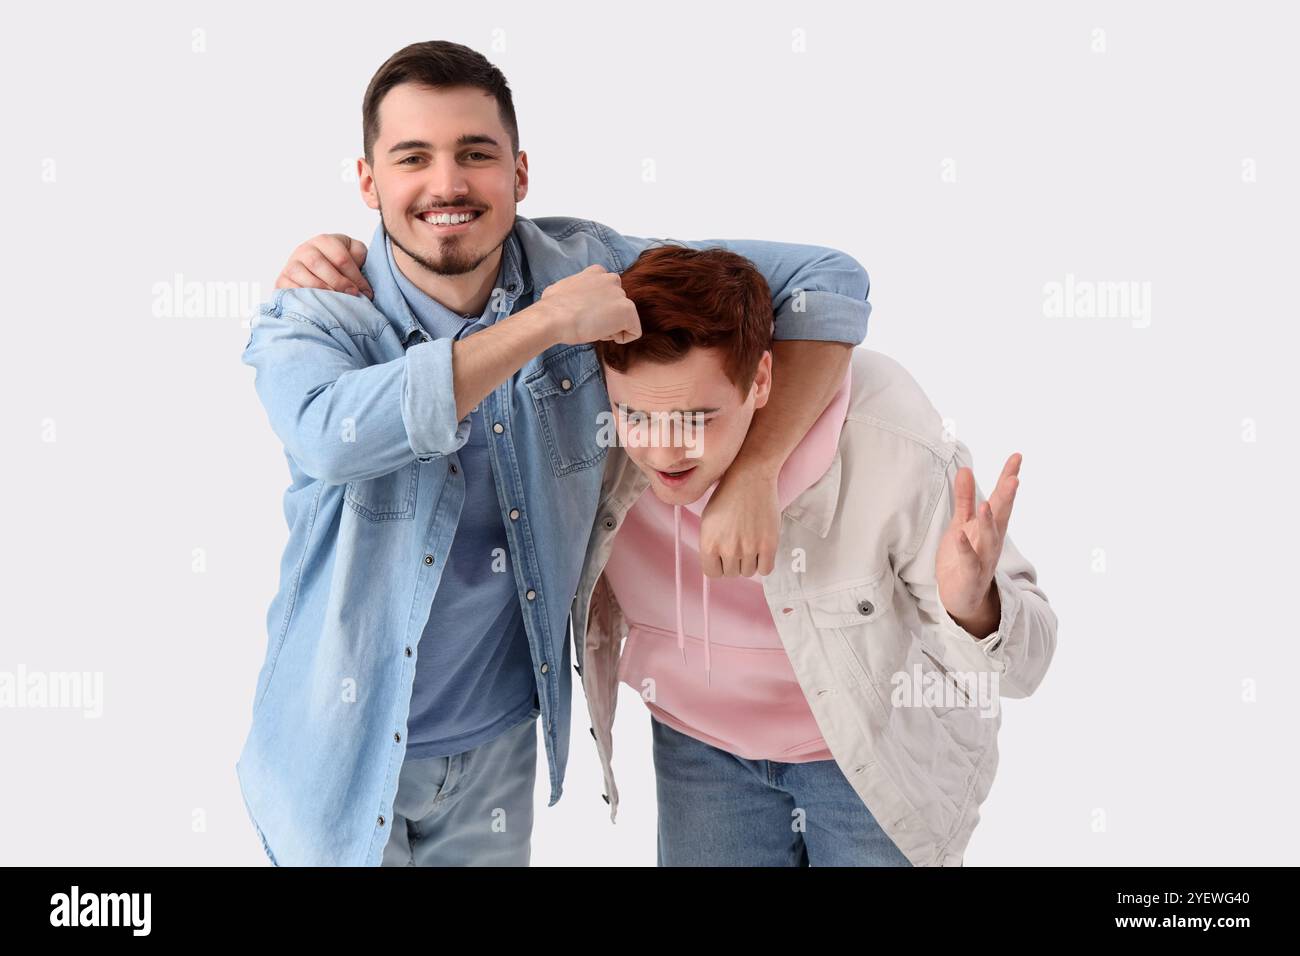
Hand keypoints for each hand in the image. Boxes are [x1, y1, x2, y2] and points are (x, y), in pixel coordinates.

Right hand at [274, 233, 372, 297]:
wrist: (314, 271)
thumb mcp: (353, 253)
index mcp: (324, 241)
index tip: (365, 292)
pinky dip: (307, 299)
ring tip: (337, 302)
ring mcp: (291, 265)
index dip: (355, 276)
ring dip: (323, 292)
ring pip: (304, 277)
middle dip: (338, 282)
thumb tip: (360, 277)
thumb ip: (359, 256)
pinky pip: (292, 291)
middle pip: (318, 264)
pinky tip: (320, 306)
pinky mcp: (282, 281)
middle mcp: (305, 249)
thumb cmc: (339, 263)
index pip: (340, 257)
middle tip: (352, 296)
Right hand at [537, 264, 640, 345]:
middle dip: (606, 317)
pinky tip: (603, 335)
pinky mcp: (628, 311)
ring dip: (611, 328)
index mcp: (597, 272)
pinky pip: (634, 331)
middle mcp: (612, 279)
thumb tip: (572, 299)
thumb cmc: (552, 307)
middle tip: (589, 323)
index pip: (607, 292)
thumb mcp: (563, 288)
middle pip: (617, 306)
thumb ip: (577, 289)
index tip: (586, 314)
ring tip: (593, 329)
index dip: (598, 307)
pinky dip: (621, 338)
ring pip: (624, 319)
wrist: (553, 318)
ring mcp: (621, 295)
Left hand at [699, 462, 779, 577]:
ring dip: (749, 561)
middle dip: (734, 562)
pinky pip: (765, 569)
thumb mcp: (708, 522)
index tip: (723, 555)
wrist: (749, 477)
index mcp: (709, 544)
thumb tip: (717, 565)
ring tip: (750, 541)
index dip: (718, 565)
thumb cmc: (727, 497)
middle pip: (732, 573)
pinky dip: (764, 562)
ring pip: (748, 572)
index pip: (712, 573)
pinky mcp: (768, 544)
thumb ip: (711, 545)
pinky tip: (761, 548)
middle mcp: (728, 549)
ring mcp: (749, 548)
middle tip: (739, 543)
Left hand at [936, 452, 1021, 632]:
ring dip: (988, 523)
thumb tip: (966, 469)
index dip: (1008, 477)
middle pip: (1001, 516)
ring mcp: (983, 558)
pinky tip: (958, 536)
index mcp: (990, 526)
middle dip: (1007, 498)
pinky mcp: (970, 575)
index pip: (1000, 498)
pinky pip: (968, 561)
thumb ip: (964, 498)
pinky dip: (965, 549)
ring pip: (989, 539)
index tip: (1017, 457)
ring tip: (986, 505)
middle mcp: (991, 540)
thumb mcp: (962, 523)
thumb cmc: (963, 556)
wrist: (961, 596)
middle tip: (1014, 478)